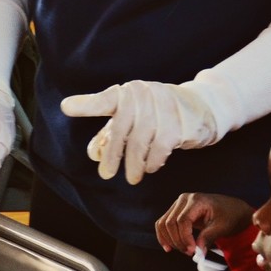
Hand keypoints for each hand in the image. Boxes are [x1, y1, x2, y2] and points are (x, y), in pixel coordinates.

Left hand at [60, 80, 219, 184]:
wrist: (203, 107)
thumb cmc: (161, 113)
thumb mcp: (135, 118)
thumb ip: (111, 133)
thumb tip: (94, 153)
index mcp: (129, 92)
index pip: (105, 100)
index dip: (86, 105)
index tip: (66, 107)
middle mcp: (144, 95)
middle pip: (121, 130)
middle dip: (112, 155)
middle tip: (106, 174)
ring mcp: (163, 109)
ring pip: (139, 144)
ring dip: (134, 165)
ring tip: (132, 177)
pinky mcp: (178, 125)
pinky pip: (158, 151)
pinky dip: (152, 163)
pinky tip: (151, 167)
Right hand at [155, 192, 253, 256]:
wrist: (231, 209)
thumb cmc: (229, 216)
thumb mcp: (222, 227)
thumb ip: (208, 237)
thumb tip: (198, 251)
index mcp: (197, 200)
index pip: (183, 220)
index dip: (185, 237)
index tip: (192, 250)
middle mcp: (184, 199)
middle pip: (170, 223)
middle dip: (178, 241)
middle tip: (190, 252)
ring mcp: (178, 204)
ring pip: (163, 224)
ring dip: (170, 240)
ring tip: (184, 250)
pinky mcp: (175, 211)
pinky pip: (163, 223)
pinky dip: (164, 236)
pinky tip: (168, 247)